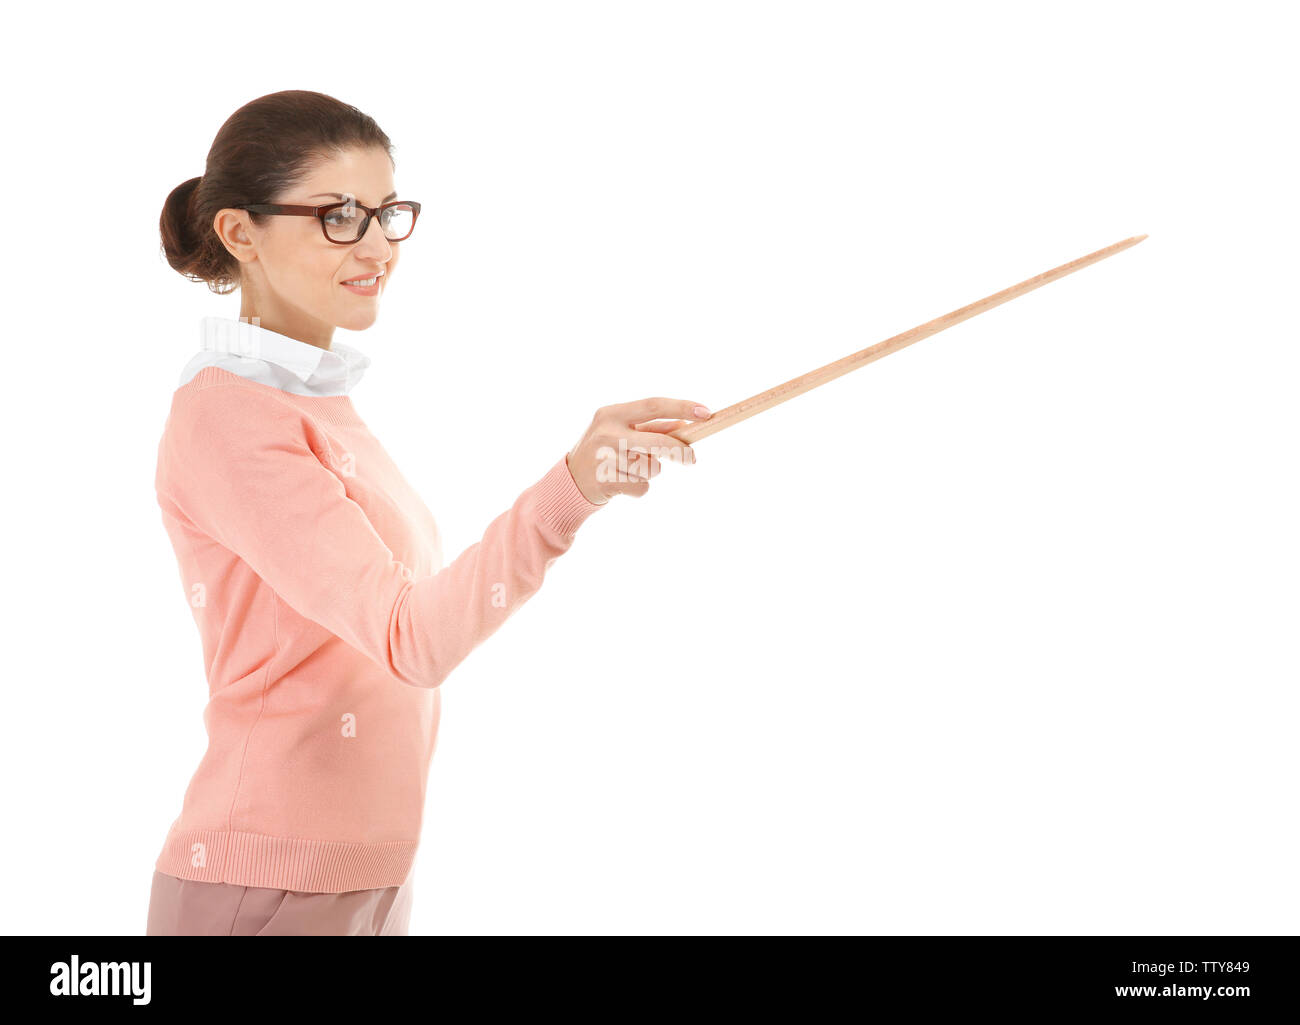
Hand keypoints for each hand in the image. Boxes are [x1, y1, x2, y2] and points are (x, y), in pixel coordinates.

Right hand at [566, 397, 709, 504]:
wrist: (569, 482)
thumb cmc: (602, 451)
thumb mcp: (620, 431)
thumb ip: (650, 428)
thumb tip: (686, 427)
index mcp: (611, 413)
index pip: (654, 405)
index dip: (682, 408)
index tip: (706, 413)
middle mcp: (607, 432)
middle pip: (659, 441)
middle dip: (681, 450)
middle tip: (692, 458)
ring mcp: (606, 458)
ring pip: (652, 467)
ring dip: (650, 472)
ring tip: (630, 471)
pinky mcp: (607, 482)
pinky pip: (643, 487)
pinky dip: (639, 489)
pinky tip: (622, 485)